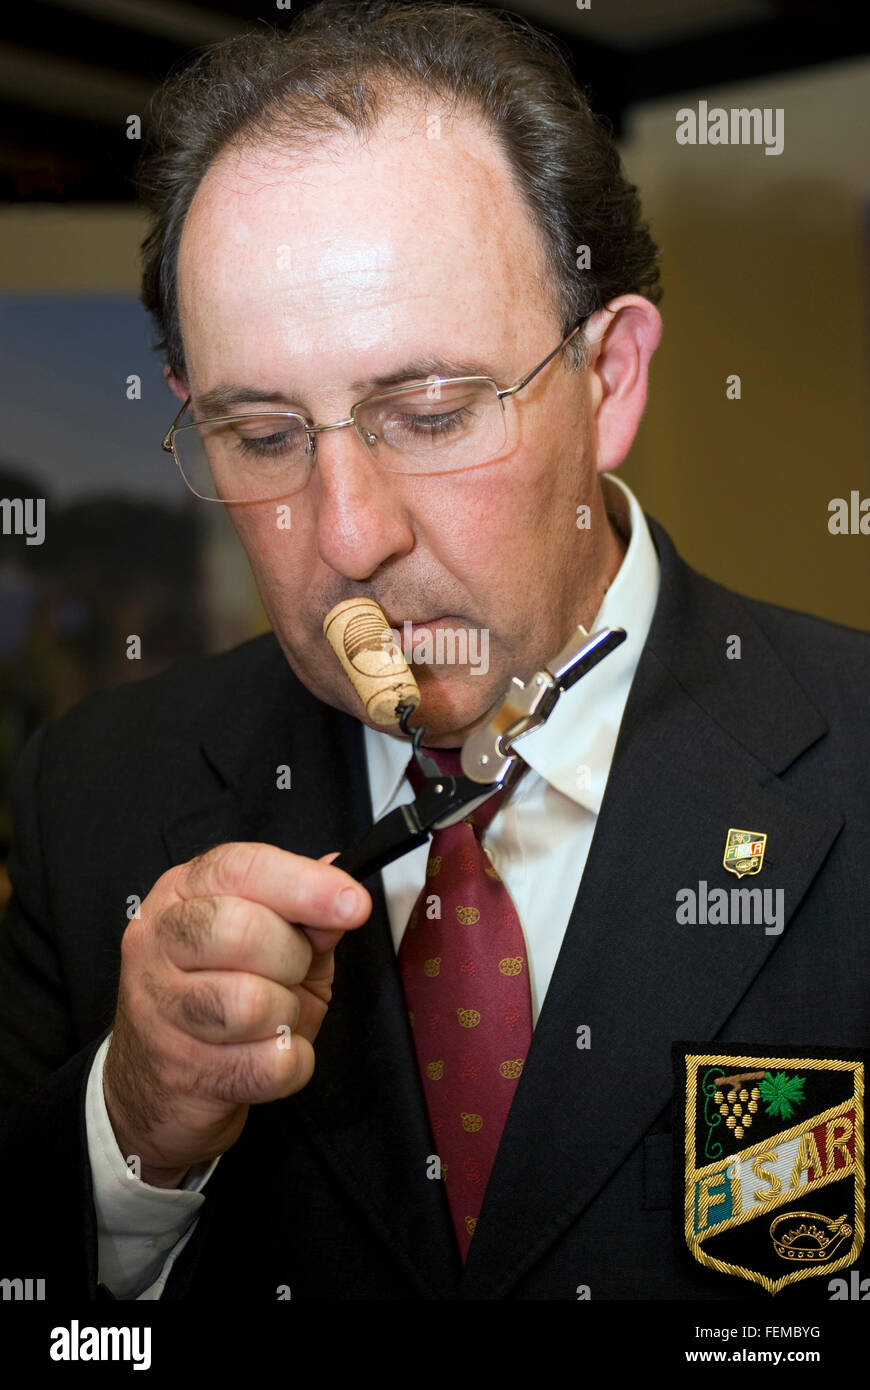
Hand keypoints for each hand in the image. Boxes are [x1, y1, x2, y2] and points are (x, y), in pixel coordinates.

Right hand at [103, 842, 369, 1186]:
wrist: (165, 1082)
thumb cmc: (228, 996)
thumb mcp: (275, 943)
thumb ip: (307, 917)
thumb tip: (343, 896)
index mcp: (182, 892)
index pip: (241, 868)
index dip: (306, 884)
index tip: (355, 905)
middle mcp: (158, 941)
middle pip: (242, 931)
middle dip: (293, 956)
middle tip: (294, 972)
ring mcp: (158, 1007)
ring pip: (251, 1004)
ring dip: (287, 1015)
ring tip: (275, 1018)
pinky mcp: (177, 1071)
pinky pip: (268, 1065)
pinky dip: (290, 1064)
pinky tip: (267, 1055)